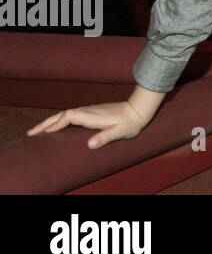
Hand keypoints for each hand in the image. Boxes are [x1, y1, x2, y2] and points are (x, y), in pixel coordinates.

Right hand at [26, 86, 163, 149]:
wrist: (139, 109)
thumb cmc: (130, 123)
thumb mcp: (120, 132)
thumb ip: (106, 137)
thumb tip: (90, 144)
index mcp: (92, 116)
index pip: (68, 116)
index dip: (56, 123)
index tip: (45, 132)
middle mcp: (88, 111)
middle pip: (62, 114)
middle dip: (45, 123)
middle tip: (30, 133)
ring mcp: (89, 110)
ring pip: (65, 114)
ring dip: (50, 121)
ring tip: (37, 131)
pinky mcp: (91, 112)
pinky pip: (70, 115)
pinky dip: (59, 120)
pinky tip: (55, 127)